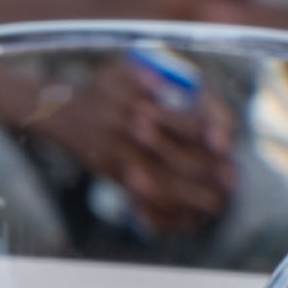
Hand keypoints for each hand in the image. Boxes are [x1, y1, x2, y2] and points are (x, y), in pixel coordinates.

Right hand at [0, 47, 240, 235]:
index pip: (183, 120)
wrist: (55, 111)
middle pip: (177, 155)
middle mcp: (128, 128)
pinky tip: (184, 216)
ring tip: (216, 204)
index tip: (226, 146)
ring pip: (161, 180)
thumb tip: (167, 85)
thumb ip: (146, 75)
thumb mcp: (120, 70)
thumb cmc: (101, 90)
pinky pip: (140, 196)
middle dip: (207, 171)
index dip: (207, 135)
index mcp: (138, 101)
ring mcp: (118, 153)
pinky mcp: (110, 172)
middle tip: (232, 181)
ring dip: (191, 195)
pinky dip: (163, 209)